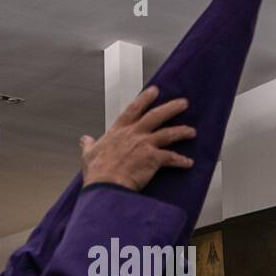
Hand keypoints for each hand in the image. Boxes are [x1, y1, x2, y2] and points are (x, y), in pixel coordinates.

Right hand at [80, 85, 196, 190]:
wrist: (106, 185)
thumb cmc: (98, 172)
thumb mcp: (88, 155)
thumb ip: (89, 145)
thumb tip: (84, 139)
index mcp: (118, 131)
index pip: (134, 109)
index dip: (145, 98)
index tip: (155, 90)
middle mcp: (134, 134)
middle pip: (156, 115)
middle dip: (171, 108)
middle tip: (183, 103)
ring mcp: (145, 145)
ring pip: (168, 134)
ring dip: (182, 131)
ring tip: (191, 131)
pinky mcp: (154, 159)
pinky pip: (171, 157)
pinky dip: (181, 161)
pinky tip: (188, 163)